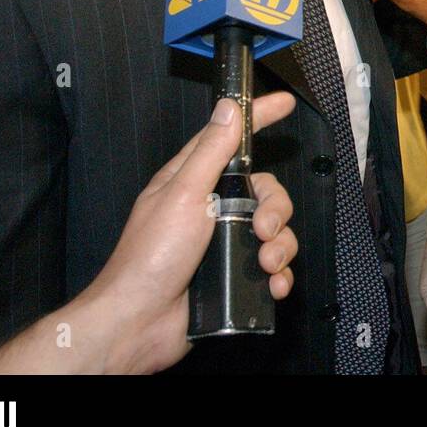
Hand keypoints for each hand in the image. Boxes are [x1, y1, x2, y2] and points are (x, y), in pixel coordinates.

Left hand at [75, 93, 298, 373]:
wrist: (142, 322)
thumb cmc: (149, 258)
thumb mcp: (183, 194)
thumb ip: (210, 151)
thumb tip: (228, 108)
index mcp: (194, 181)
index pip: (231, 139)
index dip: (258, 119)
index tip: (284, 104)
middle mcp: (212, 208)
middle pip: (266, 191)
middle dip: (276, 210)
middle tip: (264, 229)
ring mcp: (225, 242)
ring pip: (276, 230)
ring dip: (280, 247)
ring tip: (265, 264)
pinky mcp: (235, 273)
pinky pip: (274, 266)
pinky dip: (279, 275)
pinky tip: (272, 285)